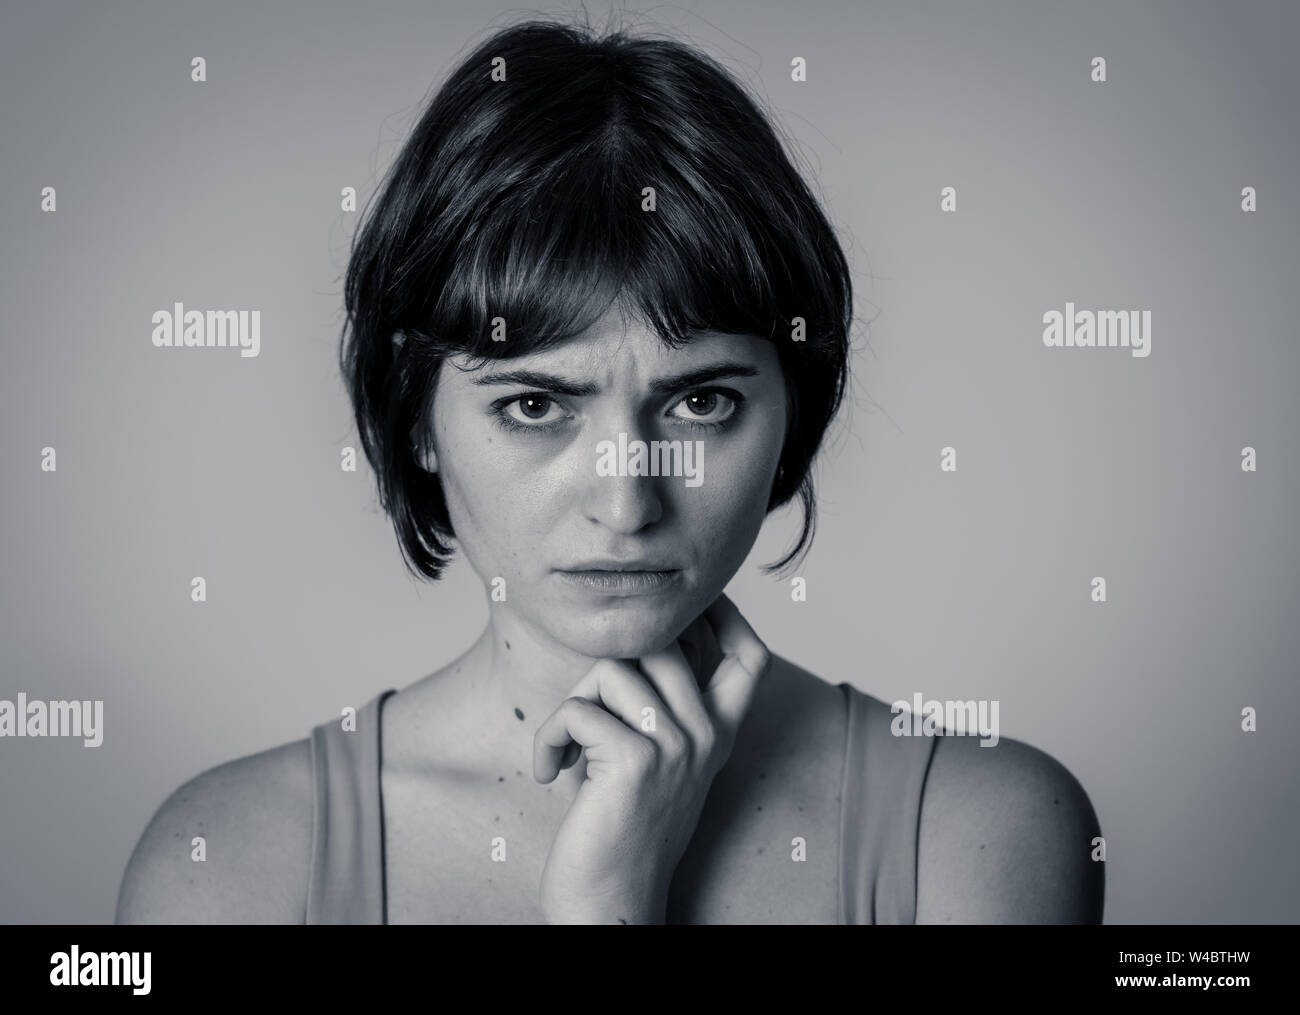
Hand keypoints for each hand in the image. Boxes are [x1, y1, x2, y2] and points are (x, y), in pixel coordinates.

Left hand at [532, 593, 770, 923]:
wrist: (610, 902)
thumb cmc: (619, 828)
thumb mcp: (656, 760)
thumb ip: (659, 707)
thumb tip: (633, 645)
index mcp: (719, 734)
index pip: (751, 658)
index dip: (728, 617)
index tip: (691, 606)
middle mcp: (707, 736)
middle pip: (663, 642)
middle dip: (608, 663)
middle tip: (585, 714)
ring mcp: (677, 747)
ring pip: (613, 668)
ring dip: (571, 706)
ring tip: (565, 749)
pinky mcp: (635, 762)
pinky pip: (578, 710)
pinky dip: (549, 737)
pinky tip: (549, 771)